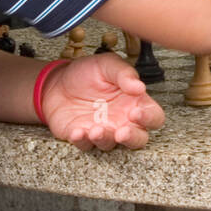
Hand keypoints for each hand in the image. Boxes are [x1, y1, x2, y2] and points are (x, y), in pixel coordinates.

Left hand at [40, 54, 164, 151]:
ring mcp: (103, 131)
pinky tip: (78, 132)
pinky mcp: (83, 137)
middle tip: (122, 132)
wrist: (56, 82)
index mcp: (134, 102)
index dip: (149, 118)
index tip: (136, 112)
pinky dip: (82, 141)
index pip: (153, 116)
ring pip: (112, 145)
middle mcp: (122, 120)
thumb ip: (124, 73)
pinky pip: (86, 146)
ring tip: (95, 130)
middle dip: (132, 138)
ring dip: (104, 139)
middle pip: (139, 139)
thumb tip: (139, 86)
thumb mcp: (107, 64)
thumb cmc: (86, 73)